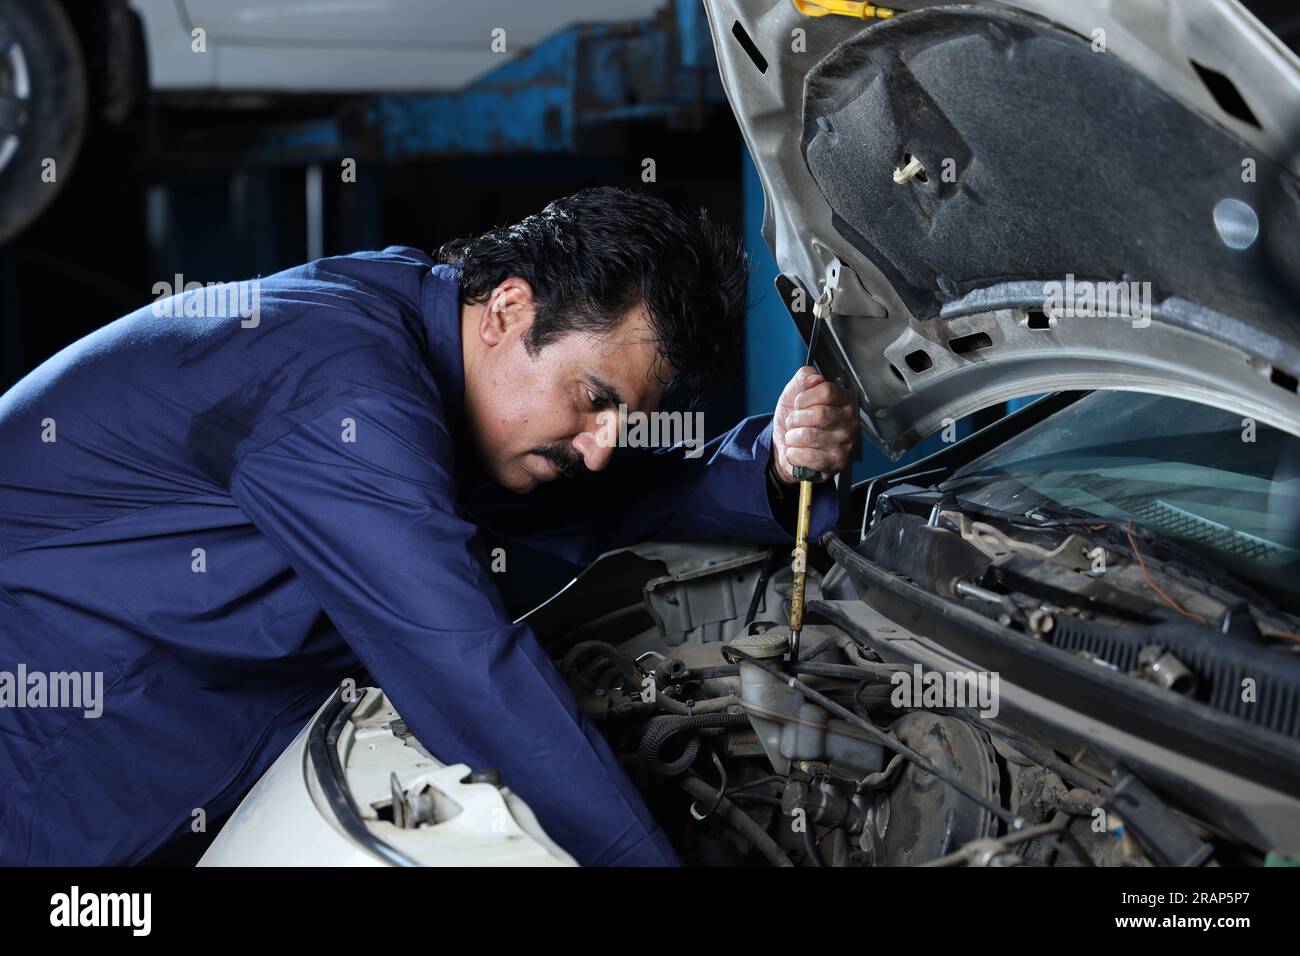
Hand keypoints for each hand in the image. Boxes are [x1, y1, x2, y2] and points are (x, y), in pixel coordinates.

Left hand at [771, 367, 855, 484]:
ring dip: (792, 437)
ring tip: (794, 437)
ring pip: (810, 435)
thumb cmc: (797, 420)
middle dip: (796, 419)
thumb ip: (804, 378)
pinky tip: (798, 452)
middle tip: (794, 423)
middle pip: (819, 414)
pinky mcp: (837, 463)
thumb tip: (813, 377)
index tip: (799, 403)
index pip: (827, 390)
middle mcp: (850, 422)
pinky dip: (794, 454)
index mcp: (844, 400)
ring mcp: (846, 444)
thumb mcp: (795, 393)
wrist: (786, 447)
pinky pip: (808, 456)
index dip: (804, 398)